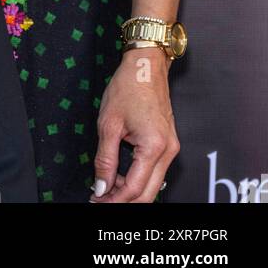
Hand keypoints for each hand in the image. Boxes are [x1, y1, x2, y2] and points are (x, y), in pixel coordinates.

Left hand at [89, 47, 179, 202]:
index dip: (114, 200)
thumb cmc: (128, 87)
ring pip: (153, 185)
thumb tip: (101, 186)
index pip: (135, 188)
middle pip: (148, 193)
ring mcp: (171, 148)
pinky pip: (155, 171)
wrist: (146, 65)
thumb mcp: (109, 124)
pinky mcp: (168, 144)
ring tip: (106, 187)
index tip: (96, 200)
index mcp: (154, 147)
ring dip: (131, 191)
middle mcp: (168, 151)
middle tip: (100, 200)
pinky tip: (120, 175)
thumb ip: (105, 159)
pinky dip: (138, 178)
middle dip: (124, 201)